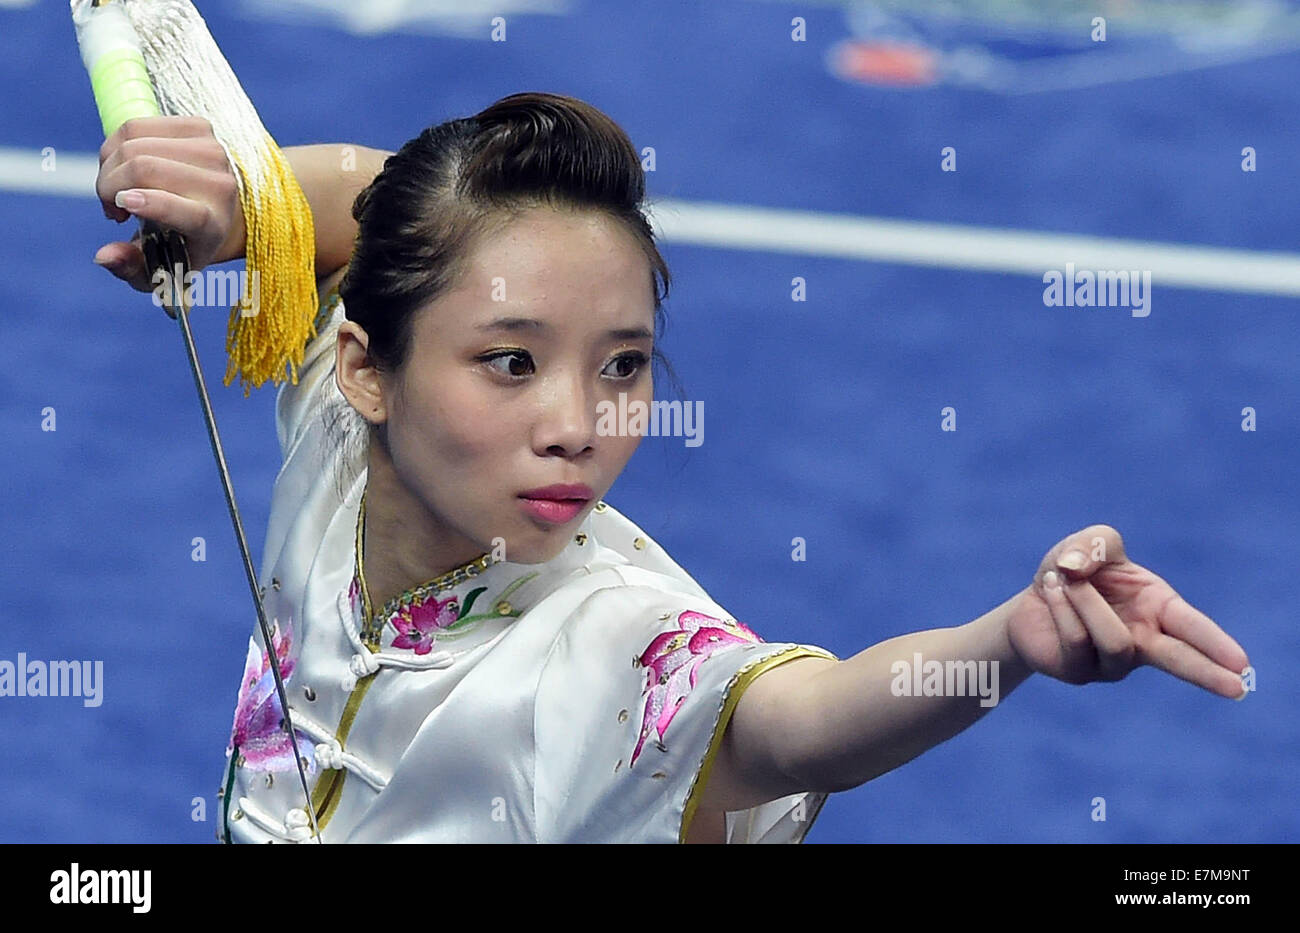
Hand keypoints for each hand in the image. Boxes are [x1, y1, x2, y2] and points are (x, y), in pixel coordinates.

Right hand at [94, 115, 242, 290]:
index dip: (153, 204)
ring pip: (134, 142)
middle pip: (144, 167)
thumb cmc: (185, 242)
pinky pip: (136, 125)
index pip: (187, 212)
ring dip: (108, 166)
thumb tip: (103, 256)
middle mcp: (220, 186)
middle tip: (111, 207)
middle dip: (109, 186)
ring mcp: (212, 151)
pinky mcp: (199, 126)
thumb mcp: (161, 267)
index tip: (123, 204)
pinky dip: (116, 145)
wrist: (225, 212)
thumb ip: (130, 267)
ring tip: (118, 189)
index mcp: (212, 225)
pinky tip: (125, 165)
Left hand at [1006, 524, 1249, 698]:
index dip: (1216, 645)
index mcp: (1159, 608)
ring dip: (1085, 601)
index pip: (1193, 628)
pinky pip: (1077, 639)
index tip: (1241, 665)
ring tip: (1065, 580)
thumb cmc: (1074, 572)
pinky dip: (1061, 605)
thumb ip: (1095, 543)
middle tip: (1235, 689)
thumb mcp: (1090, 544)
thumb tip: (1077, 570)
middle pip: (1178, 661)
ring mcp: (1113, 663)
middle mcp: (1143, 641)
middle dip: (1206, 672)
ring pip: (1114, 640)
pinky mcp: (1080, 672)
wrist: (1034, 596)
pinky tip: (1050, 592)